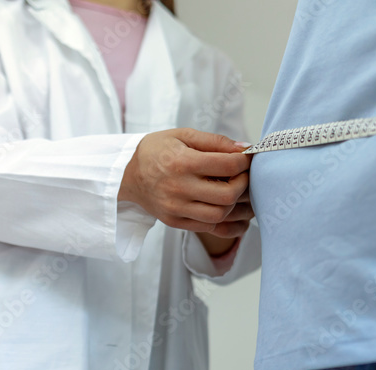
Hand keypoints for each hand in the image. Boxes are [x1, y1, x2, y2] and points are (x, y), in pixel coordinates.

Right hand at [120, 128, 250, 231]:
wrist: (127, 173)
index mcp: (182, 162)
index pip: (227, 166)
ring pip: (221, 215)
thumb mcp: (183, 135)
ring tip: (240, 193)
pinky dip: (230, 223)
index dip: (245, 162)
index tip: (248, 159)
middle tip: (245, 176)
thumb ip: (215, 141)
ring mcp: (176, 209)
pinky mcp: (176, 222)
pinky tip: (236, 213)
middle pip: (227, 195)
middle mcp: (179, 188)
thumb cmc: (157, 150)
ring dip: (238, 205)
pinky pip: (211, 229)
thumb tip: (245, 149)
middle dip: (244, 184)